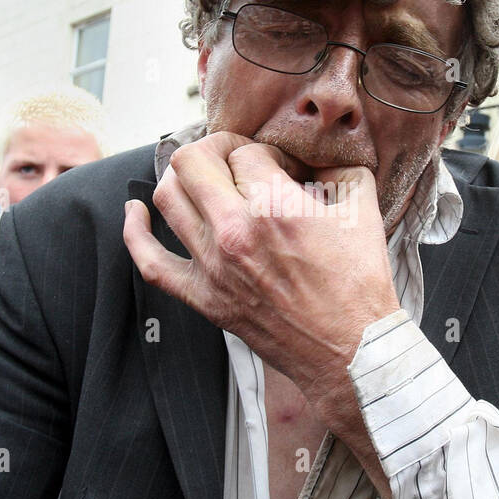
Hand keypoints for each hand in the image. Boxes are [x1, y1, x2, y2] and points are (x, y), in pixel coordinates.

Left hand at [122, 131, 401, 406]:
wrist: (350, 350)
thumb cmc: (360, 284)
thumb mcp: (362, 210)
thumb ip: (338, 172)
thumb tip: (314, 163)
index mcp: (276, 207)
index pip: (245, 152)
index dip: (265, 152)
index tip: (280, 168)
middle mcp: (236, 232)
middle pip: (192, 161)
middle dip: (215, 149)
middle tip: (236, 160)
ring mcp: (214, 267)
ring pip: (168, 198)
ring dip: (182, 178)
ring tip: (202, 178)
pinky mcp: (204, 298)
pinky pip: (151, 262)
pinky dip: (135, 232)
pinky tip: (135, 211)